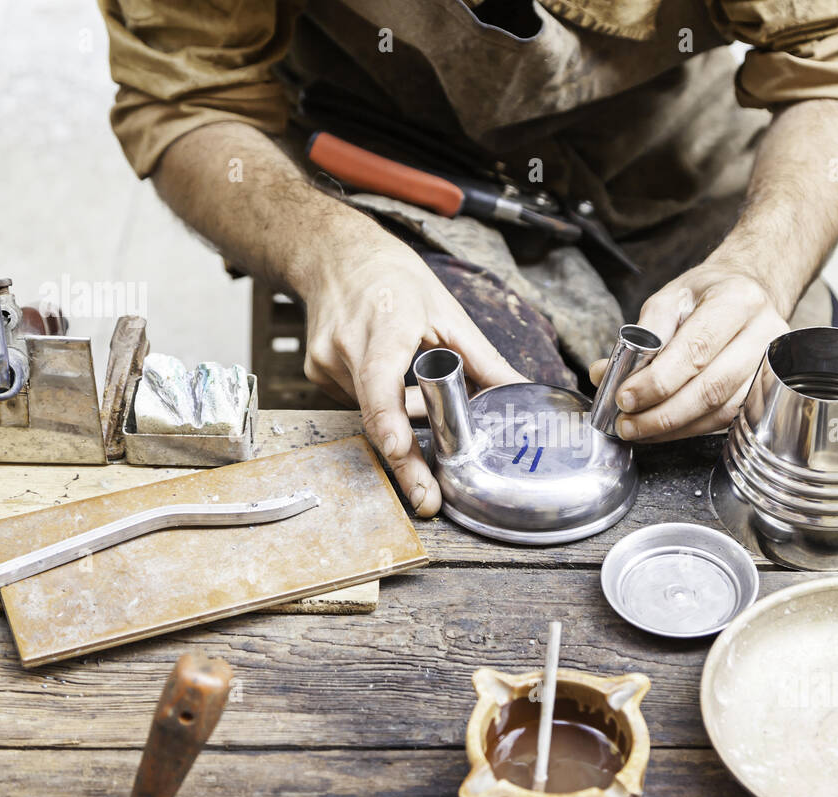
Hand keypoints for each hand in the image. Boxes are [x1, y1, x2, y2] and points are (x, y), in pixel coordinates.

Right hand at [303, 235, 523, 515]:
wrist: (335, 257)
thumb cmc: (393, 279)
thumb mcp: (447, 311)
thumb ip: (483, 359)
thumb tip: (521, 392)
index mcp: (384, 324)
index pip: (380, 379)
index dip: (389, 419)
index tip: (398, 449)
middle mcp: (346, 346)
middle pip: (376, 415)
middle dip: (403, 463)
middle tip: (427, 499)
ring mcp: (325, 362)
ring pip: (371, 413)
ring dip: (401, 420)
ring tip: (419, 394)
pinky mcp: (316, 373)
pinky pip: (357, 402)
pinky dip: (382, 403)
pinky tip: (391, 380)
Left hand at [590, 259, 788, 441]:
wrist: (747, 294)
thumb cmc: (706, 295)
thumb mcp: (671, 298)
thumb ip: (640, 336)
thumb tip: (606, 374)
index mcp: (737, 301)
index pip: (696, 350)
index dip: (658, 381)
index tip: (625, 397)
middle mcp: (763, 335)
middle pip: (711, 388)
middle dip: (662, 414)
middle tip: (626, 423)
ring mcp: (770, 367)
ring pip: (720, 411)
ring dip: (673, 428)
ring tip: (637, 429)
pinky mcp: (766, 391)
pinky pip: (726, 420)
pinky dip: (689, 429)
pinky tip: (662, 430)